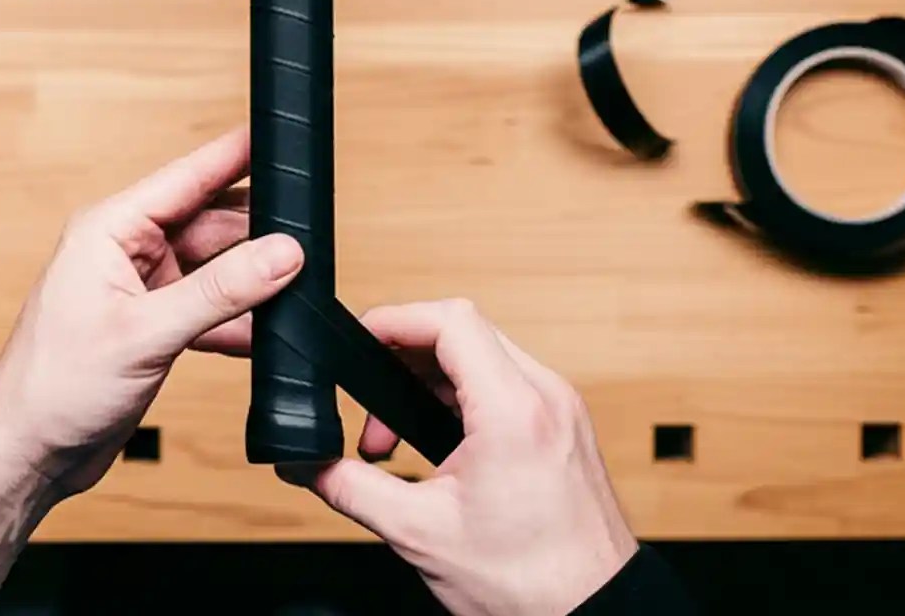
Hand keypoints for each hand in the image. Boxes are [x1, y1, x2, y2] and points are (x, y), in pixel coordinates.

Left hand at [0, 127, 303, 498]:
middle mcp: (126, 252)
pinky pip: (210, 310)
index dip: (236, 155)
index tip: (280, 137)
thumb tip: (281, 254)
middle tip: (311, 235)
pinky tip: (272, 333)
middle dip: (259, 230)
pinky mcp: (154, 328)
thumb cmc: (54, 388)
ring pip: (216, 269)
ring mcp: (142, 291)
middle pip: (212, 223)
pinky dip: (239, 321)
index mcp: (110, 230)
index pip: (187, 177)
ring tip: (301, 286)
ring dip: (253, 281)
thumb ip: (220, 291)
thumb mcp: (146, 332)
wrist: (29, 455)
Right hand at [277, 299, 636, 615]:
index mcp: (513, 412)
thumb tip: (310, 464)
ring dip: (429, 382)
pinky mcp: (563, 426)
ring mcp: (560, 409)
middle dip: (403, 360)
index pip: (451, 321)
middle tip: (370, 411)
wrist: (594, 615)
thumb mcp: (419, 533)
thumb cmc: (530, 584)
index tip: (361, 338)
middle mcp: (546, 397)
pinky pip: (504, 383)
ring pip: (483, 356)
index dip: (395, 319)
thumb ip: (352, 488)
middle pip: (463, 332)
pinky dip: (460, 397)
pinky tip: (435, 442)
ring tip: (396, 440)